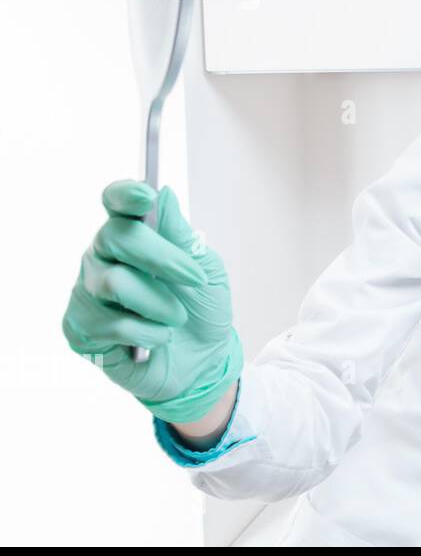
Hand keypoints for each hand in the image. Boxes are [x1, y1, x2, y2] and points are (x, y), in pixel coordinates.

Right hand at [62, 180, 243, 423]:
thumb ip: (183, 237)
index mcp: (132, 236)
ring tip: (176, 317)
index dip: (124, 195)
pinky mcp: (79, 330)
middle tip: (193, 279)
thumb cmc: (202, 308)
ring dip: (159, 304)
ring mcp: (86, 293)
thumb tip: (164, 195)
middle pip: (113, 237)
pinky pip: (109, 325)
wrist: (204, 361)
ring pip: (113, 284)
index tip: (146, 196)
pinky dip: (147, 334)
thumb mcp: (207, 270)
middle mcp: (101, 258)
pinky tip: (157, 340)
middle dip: (160, 258)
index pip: (115, 203)